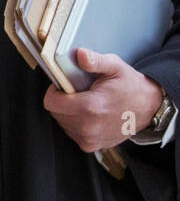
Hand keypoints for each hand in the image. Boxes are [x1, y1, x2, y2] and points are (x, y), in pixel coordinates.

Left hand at [43, 47, 164, 151]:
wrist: (149, 108)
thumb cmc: (131, 87)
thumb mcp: (115, 67)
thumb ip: (95, 61)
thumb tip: (80, 55)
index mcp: (91, 107)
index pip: (51, 103)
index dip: (54, 91)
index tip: (64, 86)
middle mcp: (88, 127)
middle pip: (55, 112)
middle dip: (62, 101)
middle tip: (79, 93)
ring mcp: (89, 138)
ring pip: (62, 122)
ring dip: (68, 112)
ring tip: (86, 103)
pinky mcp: (91, 145)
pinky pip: (71, 132)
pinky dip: (75, 122)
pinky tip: (89, 115)